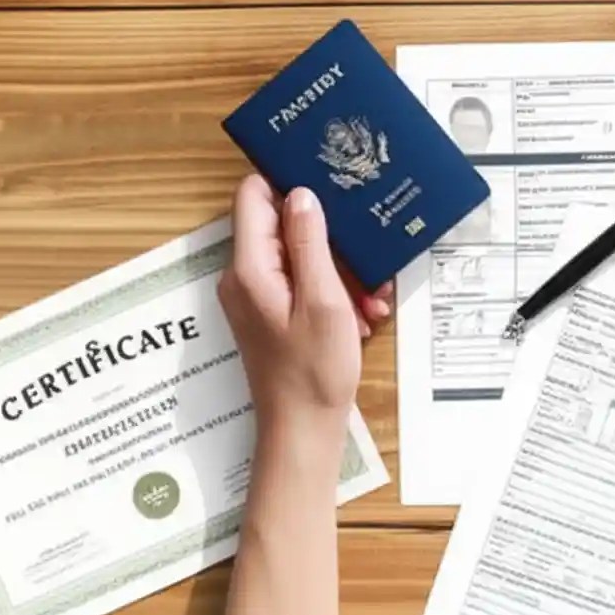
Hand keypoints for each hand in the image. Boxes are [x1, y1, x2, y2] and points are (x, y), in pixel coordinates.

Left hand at [218, 176, 383, 423]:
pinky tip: (360, 315)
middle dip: (328, 238)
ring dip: (338, 271)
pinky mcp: (272, 313)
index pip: (253, 196)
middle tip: (364, 258)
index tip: (328, 186)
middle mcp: (244, 277)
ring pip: (299, 258)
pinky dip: (332, 293)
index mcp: (250, 269)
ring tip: (370, 298)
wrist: (304, 430)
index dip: (288, 184)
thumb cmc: (314, 372)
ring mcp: (257, 296)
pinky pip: (301, 285)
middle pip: (281, 226)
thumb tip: (301, 193)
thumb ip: (311, 243)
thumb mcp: (323, 301)